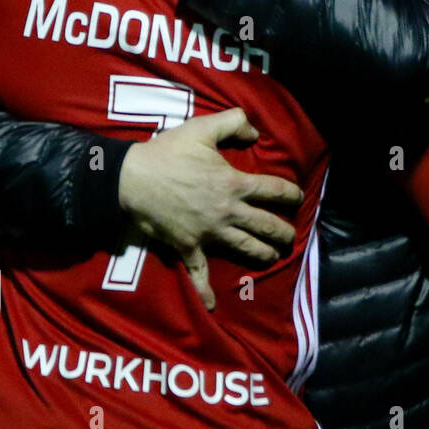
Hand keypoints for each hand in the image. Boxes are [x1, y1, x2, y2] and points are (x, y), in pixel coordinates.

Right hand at [118, 108, 303, 309]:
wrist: (130, 180)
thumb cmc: (167, 153)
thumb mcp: (202, 128)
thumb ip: (234, 122)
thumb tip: (256, 133)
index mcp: (234, 184)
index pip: (273, 191)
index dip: (290, 194)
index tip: (298, 197)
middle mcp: (227, 212)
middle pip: (265, 225)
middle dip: (283, 231)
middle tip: (291, 236)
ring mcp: (209, 233)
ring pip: (244, 247)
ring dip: (262, 254)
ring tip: (274, 256)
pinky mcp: (188, 247)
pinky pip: (198, 272)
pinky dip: (204, 291)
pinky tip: (212, 305)